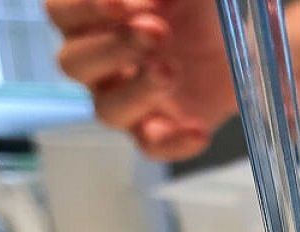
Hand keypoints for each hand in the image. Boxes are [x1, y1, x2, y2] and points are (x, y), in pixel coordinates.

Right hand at [46, 0, 299, 159]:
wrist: (237, 43)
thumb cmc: (197, 8)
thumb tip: (152, 0)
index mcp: (93, 18)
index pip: (62, 12)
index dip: (84, 8)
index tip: (120, 5)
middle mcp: (99, 63)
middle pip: (74, 63)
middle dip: (112, 47)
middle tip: (157, 30)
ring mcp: (126, 101)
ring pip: (108, 110)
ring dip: (138, 91)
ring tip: (170, 71)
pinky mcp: (159, 131)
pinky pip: (152, 148)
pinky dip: (174, 143)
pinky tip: (199, 131)